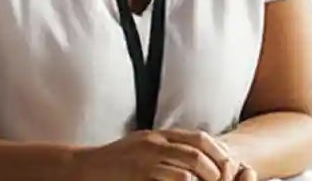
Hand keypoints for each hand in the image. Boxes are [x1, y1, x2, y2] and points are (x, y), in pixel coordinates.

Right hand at [72, 129, 253, 180]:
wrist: (83, 167)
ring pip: (187, 167)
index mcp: (159, 135)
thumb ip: (165, 147)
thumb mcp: (142, 146)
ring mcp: (146, 159)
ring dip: (204, 179)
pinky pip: (171, 179)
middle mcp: (155, 143)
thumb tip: (194, 154)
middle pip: (197, 152)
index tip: (229, 166)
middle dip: (216, 168)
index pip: (198, 138)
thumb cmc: (114, 161)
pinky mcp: (139, 174)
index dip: (218, 151)